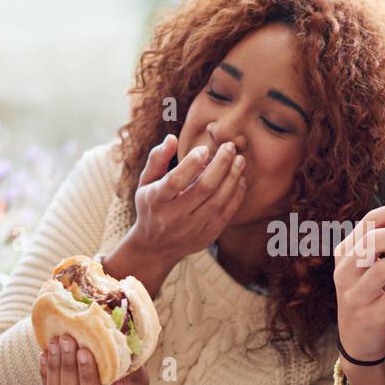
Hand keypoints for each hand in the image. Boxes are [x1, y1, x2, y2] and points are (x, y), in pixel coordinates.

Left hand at [39, 333, 156, 384]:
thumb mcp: (139, 378)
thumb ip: (131, 363)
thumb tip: (122, 336)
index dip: (85, 374)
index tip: (83, 350)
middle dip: (66, 365)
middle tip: (66, 339)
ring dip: (54, 366)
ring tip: (55, 342)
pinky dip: (46, 372)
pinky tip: (46, 354)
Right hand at [128, 134, 246, 267]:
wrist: (155, 246)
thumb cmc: (151, 206)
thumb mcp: (145, 182)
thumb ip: (157, 159)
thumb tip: (172, 138)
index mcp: (156, 200)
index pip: (175, 180)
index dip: (191, 163)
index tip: (204, 148)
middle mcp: (174, 217)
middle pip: (203, 188)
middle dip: (220, 165)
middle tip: (230, 147)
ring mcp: (192, 228)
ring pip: (218, 201)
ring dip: (232, 178)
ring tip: (239, 160)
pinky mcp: (206, 236)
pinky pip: (226, 215)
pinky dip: (235, 196)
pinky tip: (239, 180)